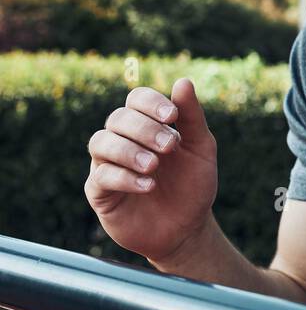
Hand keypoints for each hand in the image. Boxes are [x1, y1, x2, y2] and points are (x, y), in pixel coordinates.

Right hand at [84, 77, 217, 264]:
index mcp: (146, 125)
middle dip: (144, 128)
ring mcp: (108, 166)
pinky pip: (101, 177)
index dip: (151, 102)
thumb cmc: (192, 185)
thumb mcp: (201, 149)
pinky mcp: (100, 194)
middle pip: (118, 119)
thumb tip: (183, 81)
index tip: (173, 116)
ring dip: (128, 150)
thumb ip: (192, 117)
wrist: (188, 228)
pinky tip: (149, 186)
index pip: (136, 99)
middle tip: (169, 146)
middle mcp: (122, 140)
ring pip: (101, 143)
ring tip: (154, 166)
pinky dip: (125, 178)